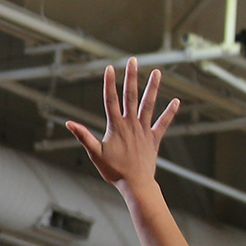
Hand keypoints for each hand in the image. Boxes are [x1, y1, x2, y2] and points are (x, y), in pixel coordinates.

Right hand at [65, 59, 178, 188]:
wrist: (136, 184)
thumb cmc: (114, 171)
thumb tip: (69, 124)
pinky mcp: (154, 139)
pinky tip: (176, 101)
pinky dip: (169, 113)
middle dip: (132, 77)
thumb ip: (84, 136)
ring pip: (149, 105)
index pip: (111, 100)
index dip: (109, 83)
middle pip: (131, 96)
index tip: (109, 67)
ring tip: (157, 72)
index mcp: (116, 126)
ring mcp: (144, 130)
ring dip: (153, 88)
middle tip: (133, 60)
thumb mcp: (95, 154)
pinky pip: (163, 123)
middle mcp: (132, 124)